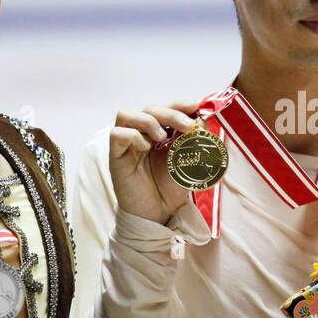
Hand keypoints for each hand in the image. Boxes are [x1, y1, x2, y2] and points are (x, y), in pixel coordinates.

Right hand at [108, 101, 200, 224]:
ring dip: (148, 121)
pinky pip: (117, 134)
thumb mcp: (189, 161)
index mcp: (159, 133)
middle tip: (189, 127)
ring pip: (125, 114)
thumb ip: (193, 141)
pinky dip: (133, 136)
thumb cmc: (171, 188)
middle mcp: (141, 135)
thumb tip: (201, 119)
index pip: (165, 108)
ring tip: (163, 138)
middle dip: (171, 113)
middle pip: (149, 108)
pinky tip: (146, 148)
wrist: (159, 213)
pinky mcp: (116, 157)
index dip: (180, 104)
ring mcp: (127, 144)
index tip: (197, 107)